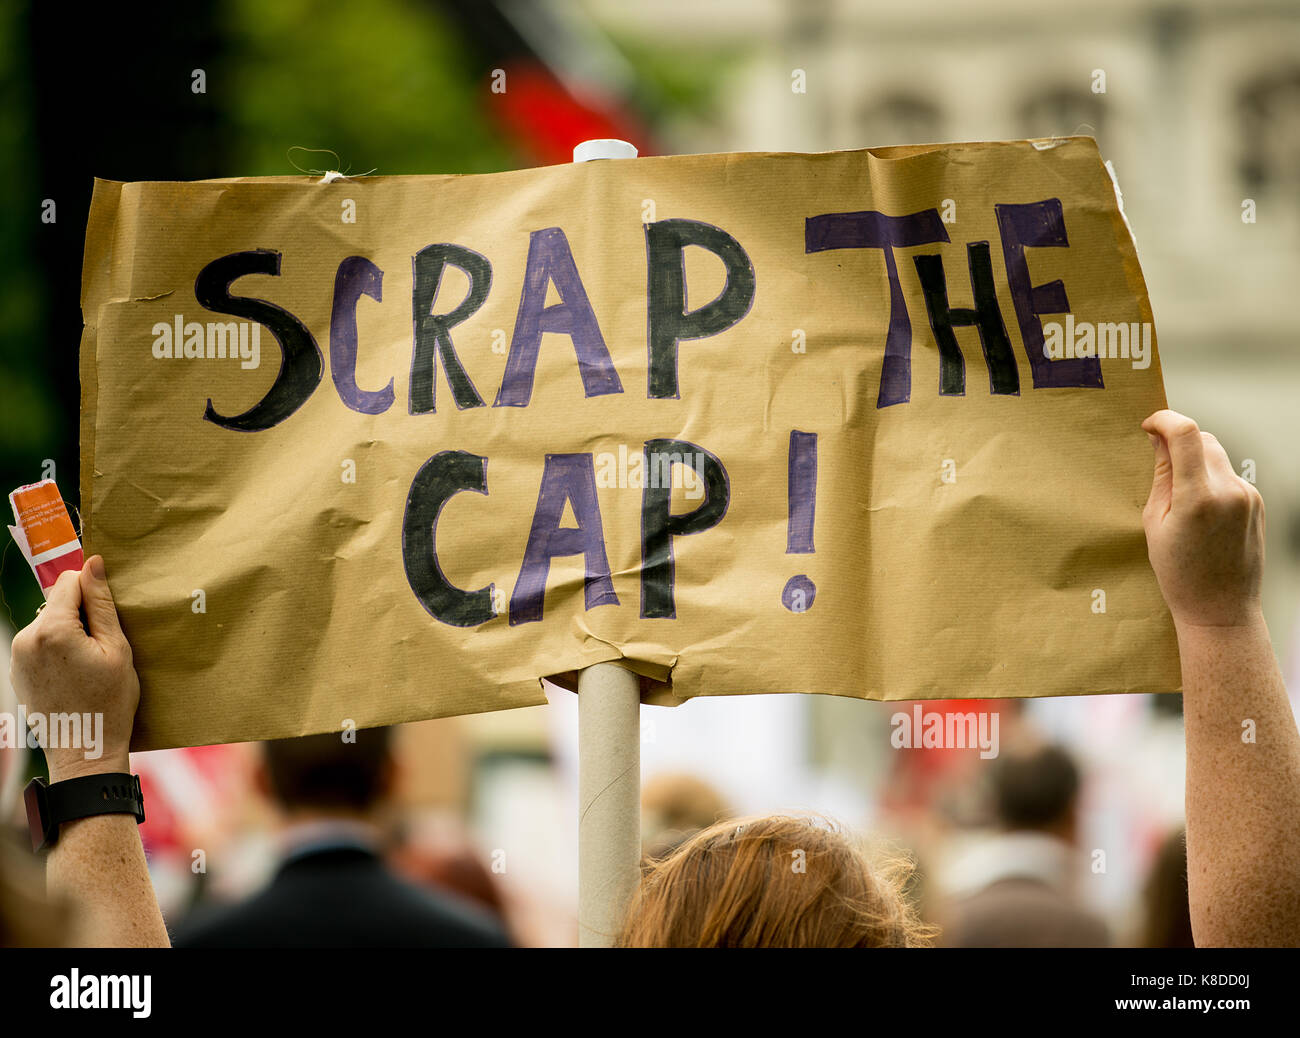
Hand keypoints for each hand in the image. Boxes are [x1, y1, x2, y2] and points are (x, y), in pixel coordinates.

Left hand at [9, 555, 139, 780]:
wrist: (85, 750)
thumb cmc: (108, 702)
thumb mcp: (116, 648)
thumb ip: (101, 604)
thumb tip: (93, 564)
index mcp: (53, 630)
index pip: (70, 582)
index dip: (93, 593)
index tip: (108, 618)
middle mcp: (27, 639)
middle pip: (58, 602)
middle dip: (82, 614)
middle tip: (103, 647)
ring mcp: (18, 656)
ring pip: (50, 622)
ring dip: (71, 632)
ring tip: (90, 663)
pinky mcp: (17, 670)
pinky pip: (41, 643)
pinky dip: (59, 649)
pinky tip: (76, 674)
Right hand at [1141, 410, 1264, 629]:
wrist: (1221, 609)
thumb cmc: (1181, 574)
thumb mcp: (1155, 523)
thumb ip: (1161, 477)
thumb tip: (1160, 440)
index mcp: (1198, 498)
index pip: (1186, 433)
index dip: (1164, 419)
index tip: (1148, 425)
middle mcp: (1230, 491)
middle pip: (1202, 439)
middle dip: (1178, 441)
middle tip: (1157, 458)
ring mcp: (1248, 496)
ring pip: (1216, 456)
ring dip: (1194, 460)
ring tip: (1178, 493)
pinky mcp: (1257, 502)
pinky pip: (1228, 476)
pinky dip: (1209, 478)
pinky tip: (1198, 508)